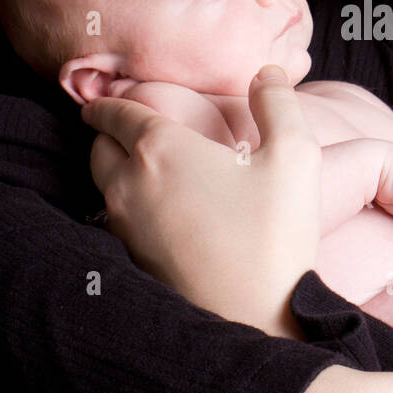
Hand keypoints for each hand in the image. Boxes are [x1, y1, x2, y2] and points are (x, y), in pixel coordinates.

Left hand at [80, 66, 321, 334]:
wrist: (256, 319)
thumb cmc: (274, 233)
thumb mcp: (295, 155)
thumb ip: (280, 103)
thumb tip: (268, 73)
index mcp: (159, 149)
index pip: (115, 111)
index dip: (108, 101)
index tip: (105, 99)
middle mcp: (128, 185)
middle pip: (98, 147)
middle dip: (108, 133)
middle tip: (127, 129)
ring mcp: (125, 228)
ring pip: (102, 186)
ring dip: (115, 170)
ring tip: (143, 167)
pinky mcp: (133, 261)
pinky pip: (116, 221)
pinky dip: (126, 206)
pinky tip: (159, 211)